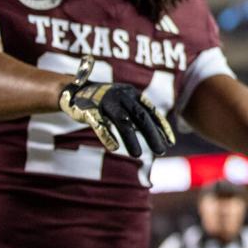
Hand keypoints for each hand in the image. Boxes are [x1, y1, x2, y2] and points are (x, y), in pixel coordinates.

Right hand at [58, 57, 174, 156]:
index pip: (152, 111)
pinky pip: (100, 124)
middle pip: (141, 117)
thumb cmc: (108, 102)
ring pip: (122, 122)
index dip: (162, 126)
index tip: (171, 142)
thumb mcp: (127, 104)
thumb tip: (160, 134)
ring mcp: (105, 102)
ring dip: (131, 139)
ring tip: (138, 154)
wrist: (76, 92)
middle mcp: (122, 96)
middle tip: (161, 151)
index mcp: (133, 94)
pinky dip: (107, 136)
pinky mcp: (89, 110)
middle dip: (152, 135)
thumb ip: (141, 116)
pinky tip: (114, 147)